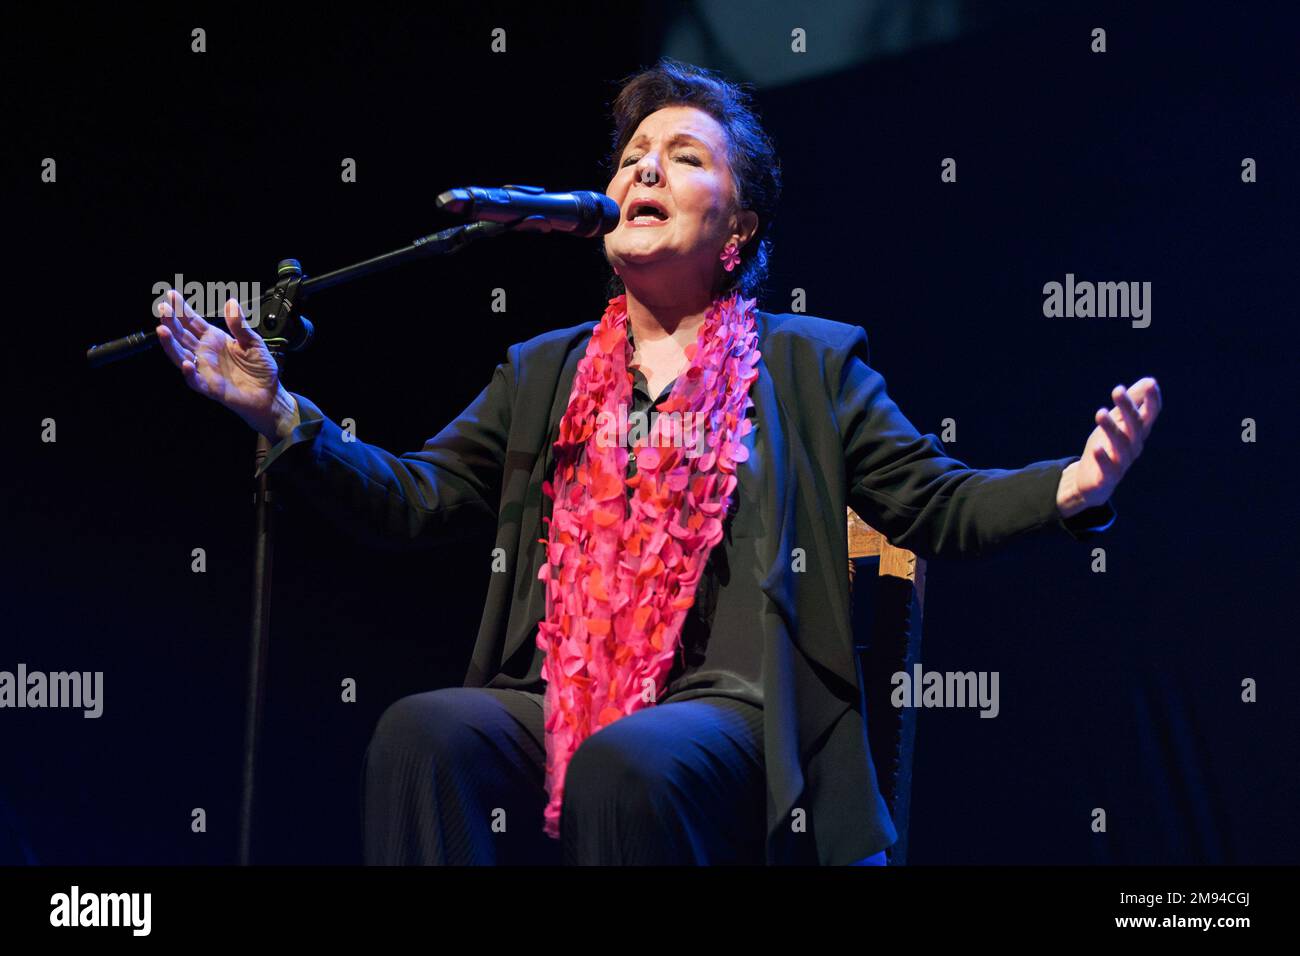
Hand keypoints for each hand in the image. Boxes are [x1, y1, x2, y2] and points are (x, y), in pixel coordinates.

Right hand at [155, 289, 297, 439]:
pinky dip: (190, 373)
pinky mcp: (210, 388)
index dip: (182, 309)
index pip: (193, 321)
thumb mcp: (253, 342)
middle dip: (171, 322)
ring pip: (181, 356)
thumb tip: (231, 303)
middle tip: (163, 308)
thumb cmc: (260, 369)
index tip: (171, 294)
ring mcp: (205, 370)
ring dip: (171, 344)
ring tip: (163, 330)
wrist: (269, 394)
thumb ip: (240, 325)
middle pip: (182, 336)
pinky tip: (187, 363)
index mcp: (214, 339)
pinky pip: (195, 381)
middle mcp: (205, 353)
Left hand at [1057, 377, 1162, 514]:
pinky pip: (1108, 468)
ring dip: (1111, 428)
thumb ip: (1132, 403)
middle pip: (1135, 426)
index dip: (1152, 400)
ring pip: (1120, 445)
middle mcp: (1134, 447)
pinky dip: (1104, 459)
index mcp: (1138, 433)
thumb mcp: (1118, 423)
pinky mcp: (1107, 477)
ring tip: (1100, 413)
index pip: (1150, 415)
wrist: (1092, 482)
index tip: (1151, 383)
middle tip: (1118, 390)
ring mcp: (1122, 463)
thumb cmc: (1108, 447)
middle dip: (1128, 408)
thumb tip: (1150, 380)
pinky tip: (1097, 448)